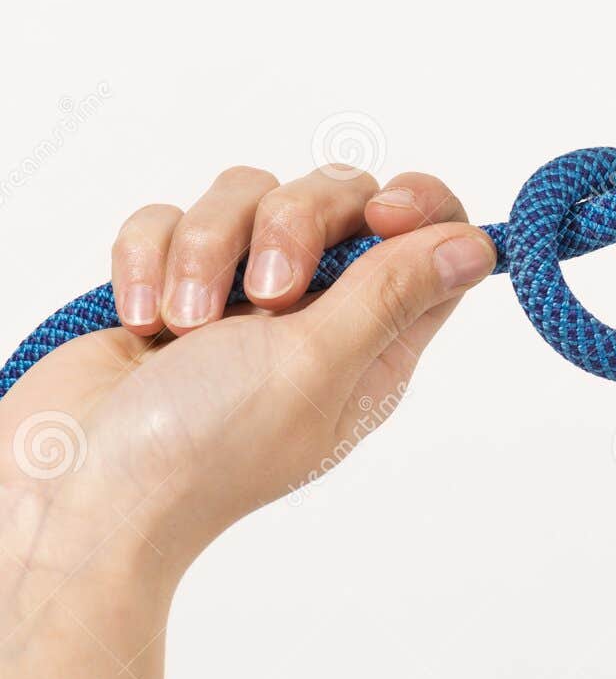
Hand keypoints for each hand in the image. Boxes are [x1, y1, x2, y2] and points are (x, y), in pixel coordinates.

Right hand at [0, 164, 497, 678]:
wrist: (75, 485)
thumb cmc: (204, 446)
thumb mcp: (319, 364)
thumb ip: (393, 292)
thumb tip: (478, 247)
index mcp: (372, 340)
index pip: (428, 243)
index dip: (419, 207)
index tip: (384, 211)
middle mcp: (314, 312)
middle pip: (340, 197)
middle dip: (294, 225)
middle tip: (265, 296)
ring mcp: (236, 294)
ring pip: (247, 193)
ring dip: (206, 251)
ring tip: (185, 324)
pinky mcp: (166, 279)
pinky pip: (169, 215)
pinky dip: (149, 258)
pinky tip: (141, 320)